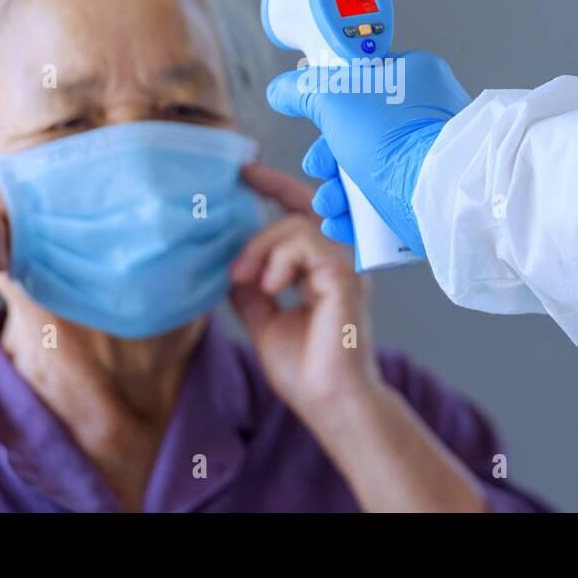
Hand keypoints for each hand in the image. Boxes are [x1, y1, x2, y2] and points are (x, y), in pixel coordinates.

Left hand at [229, 164, 382, 420]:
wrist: (330, 403)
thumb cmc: (306, 371)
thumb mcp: (265, 320)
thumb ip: (253, 290)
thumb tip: (231, 264)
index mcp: (324, 272)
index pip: (304, 219)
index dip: (278, 192)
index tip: (247, 177)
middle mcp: (340, 264)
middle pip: (308, 207)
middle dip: (275, 185)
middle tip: (244, 175)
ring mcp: (347, 268)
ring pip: (299, 224)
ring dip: (261, 245)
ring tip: (242, 277)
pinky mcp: (345, 277)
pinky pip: (305, 243)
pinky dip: (278, 259)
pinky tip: (269, 287)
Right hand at [266, 50, 470, 255]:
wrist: (437, 197)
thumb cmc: (394, 139)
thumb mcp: (336, 98)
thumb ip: (303, 90)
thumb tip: (280, 90)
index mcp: (414, 78)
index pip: (361, 83)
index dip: (330, 105)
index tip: (315, 120)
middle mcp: (424, 115)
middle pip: (356, 134)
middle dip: (327, 160)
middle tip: (320, 169)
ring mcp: (426, 157)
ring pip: (365, 172)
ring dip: (335, 192)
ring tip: (330, 206)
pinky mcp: (425, 197)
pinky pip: (380, 203)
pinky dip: (355, 216)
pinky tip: (341, 224)